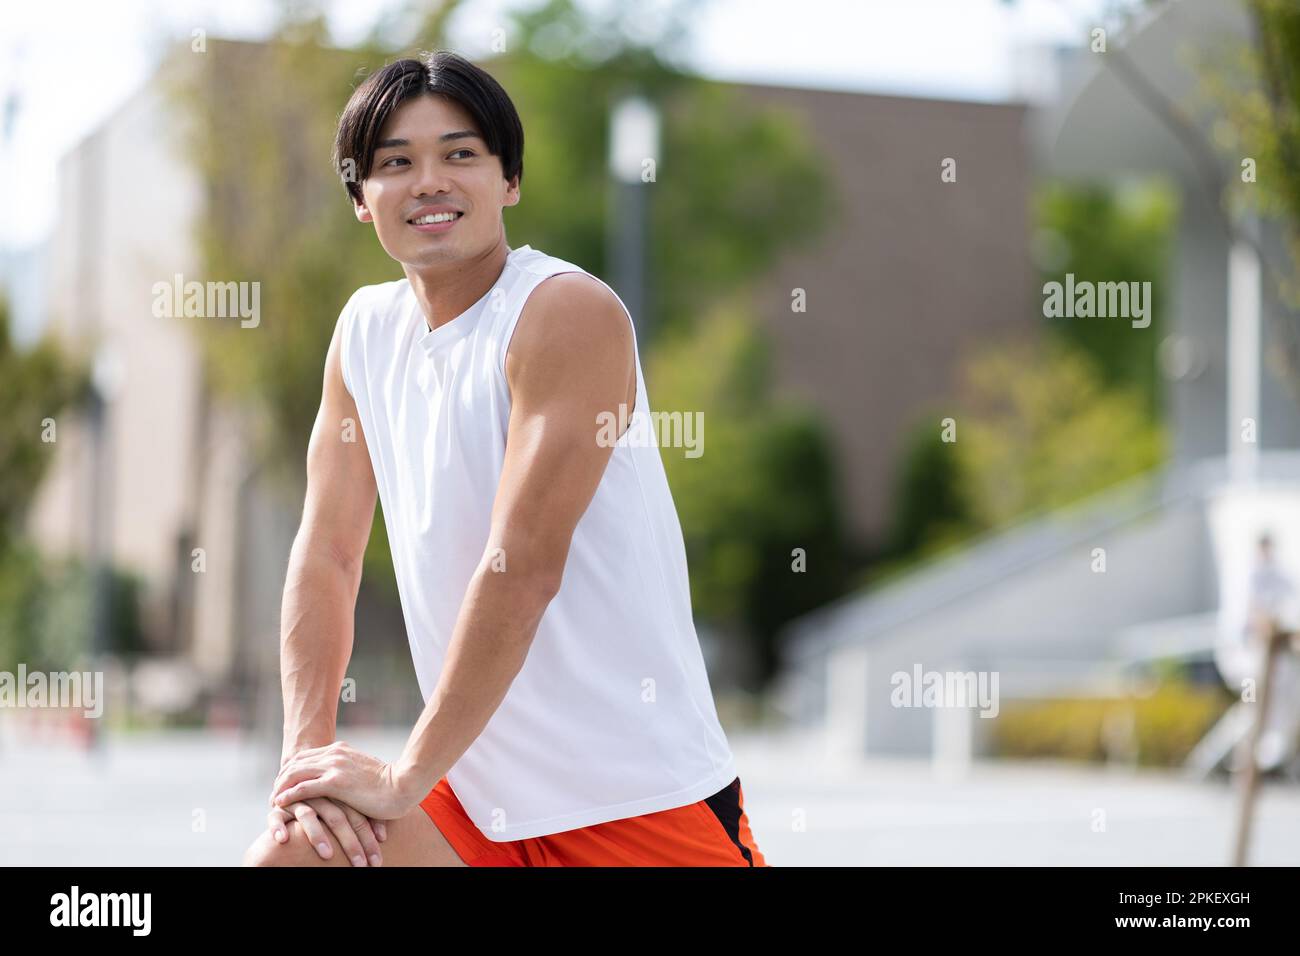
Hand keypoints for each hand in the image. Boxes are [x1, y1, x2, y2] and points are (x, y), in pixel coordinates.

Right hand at [266, 796, 387, 866]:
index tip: (377, 858)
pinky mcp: (279, 806)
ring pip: (308, 815)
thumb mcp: (344, 811)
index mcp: (339, 793)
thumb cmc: (327, 809)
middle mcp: (319, 794)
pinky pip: (276, 817)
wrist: (296, 789)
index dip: (368, 835)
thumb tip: (384, 837)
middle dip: (351, 842)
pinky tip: (283, 840)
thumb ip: (361, 818)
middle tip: (361, 864)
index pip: (357, 815)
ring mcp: (299, 799)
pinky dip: (278, 827)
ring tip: (328, 855)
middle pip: (336, 816)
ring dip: (318, 836)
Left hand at [272, 740, 416, 819]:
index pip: (306, 756)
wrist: (405, 783)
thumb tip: (348, 779)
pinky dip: (288, 795)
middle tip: (273, 792)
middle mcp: (335, 754)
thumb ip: (352, 770)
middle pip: (296, 762)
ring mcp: (335, 766)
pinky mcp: (336, 782)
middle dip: (281, 777)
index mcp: (341, 750)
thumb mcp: (366, 770)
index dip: (291, 769)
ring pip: (295, 773)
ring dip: (280, 787)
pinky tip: (280, 803)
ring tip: (273, 800)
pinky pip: (304, 788)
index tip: (284, 783)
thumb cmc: (390, 782)